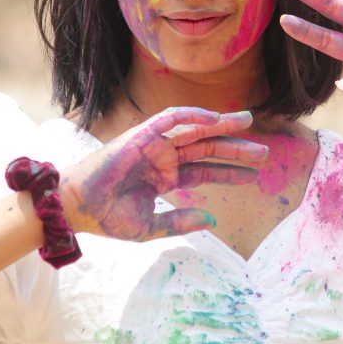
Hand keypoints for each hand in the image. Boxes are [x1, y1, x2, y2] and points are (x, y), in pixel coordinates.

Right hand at [61, 108, 267, 240]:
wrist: (78, 209)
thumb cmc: (108, 218)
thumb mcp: (151, 227)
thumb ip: (181, 222)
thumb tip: (212, 220)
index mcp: (165, 178)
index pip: (205, 172)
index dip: (229, 172)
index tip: (254, 176)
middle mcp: (163, 158)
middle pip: (207, 148)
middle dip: (234, 147)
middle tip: (263, 150)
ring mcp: (154, 145)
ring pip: (195, 130)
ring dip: (221, 125)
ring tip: (248, 122)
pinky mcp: (141, 134)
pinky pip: (171, 119)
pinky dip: (192, 115)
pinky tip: (214, 118)